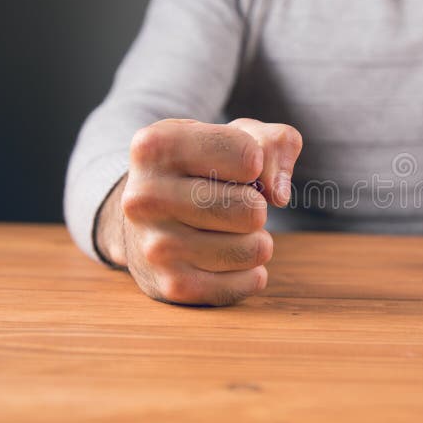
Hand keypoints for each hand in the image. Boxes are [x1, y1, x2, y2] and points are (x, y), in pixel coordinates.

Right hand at [96, 118, 302, 304]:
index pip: (249, 157)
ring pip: (255, 248)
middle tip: (232, 204)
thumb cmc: (202, 169)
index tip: (234, 167)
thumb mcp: (235, 136)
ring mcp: (155, 246)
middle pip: (252, 208)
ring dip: (255, 240)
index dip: (256, 163)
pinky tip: (226, 259)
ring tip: (227, 231)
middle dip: (256, 206)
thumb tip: (278, 192)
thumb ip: (275, 143)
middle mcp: (144, 197)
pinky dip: (251, 272)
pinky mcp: (172, 286)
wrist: (146, 220)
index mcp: (155, 146)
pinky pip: (249, 282)